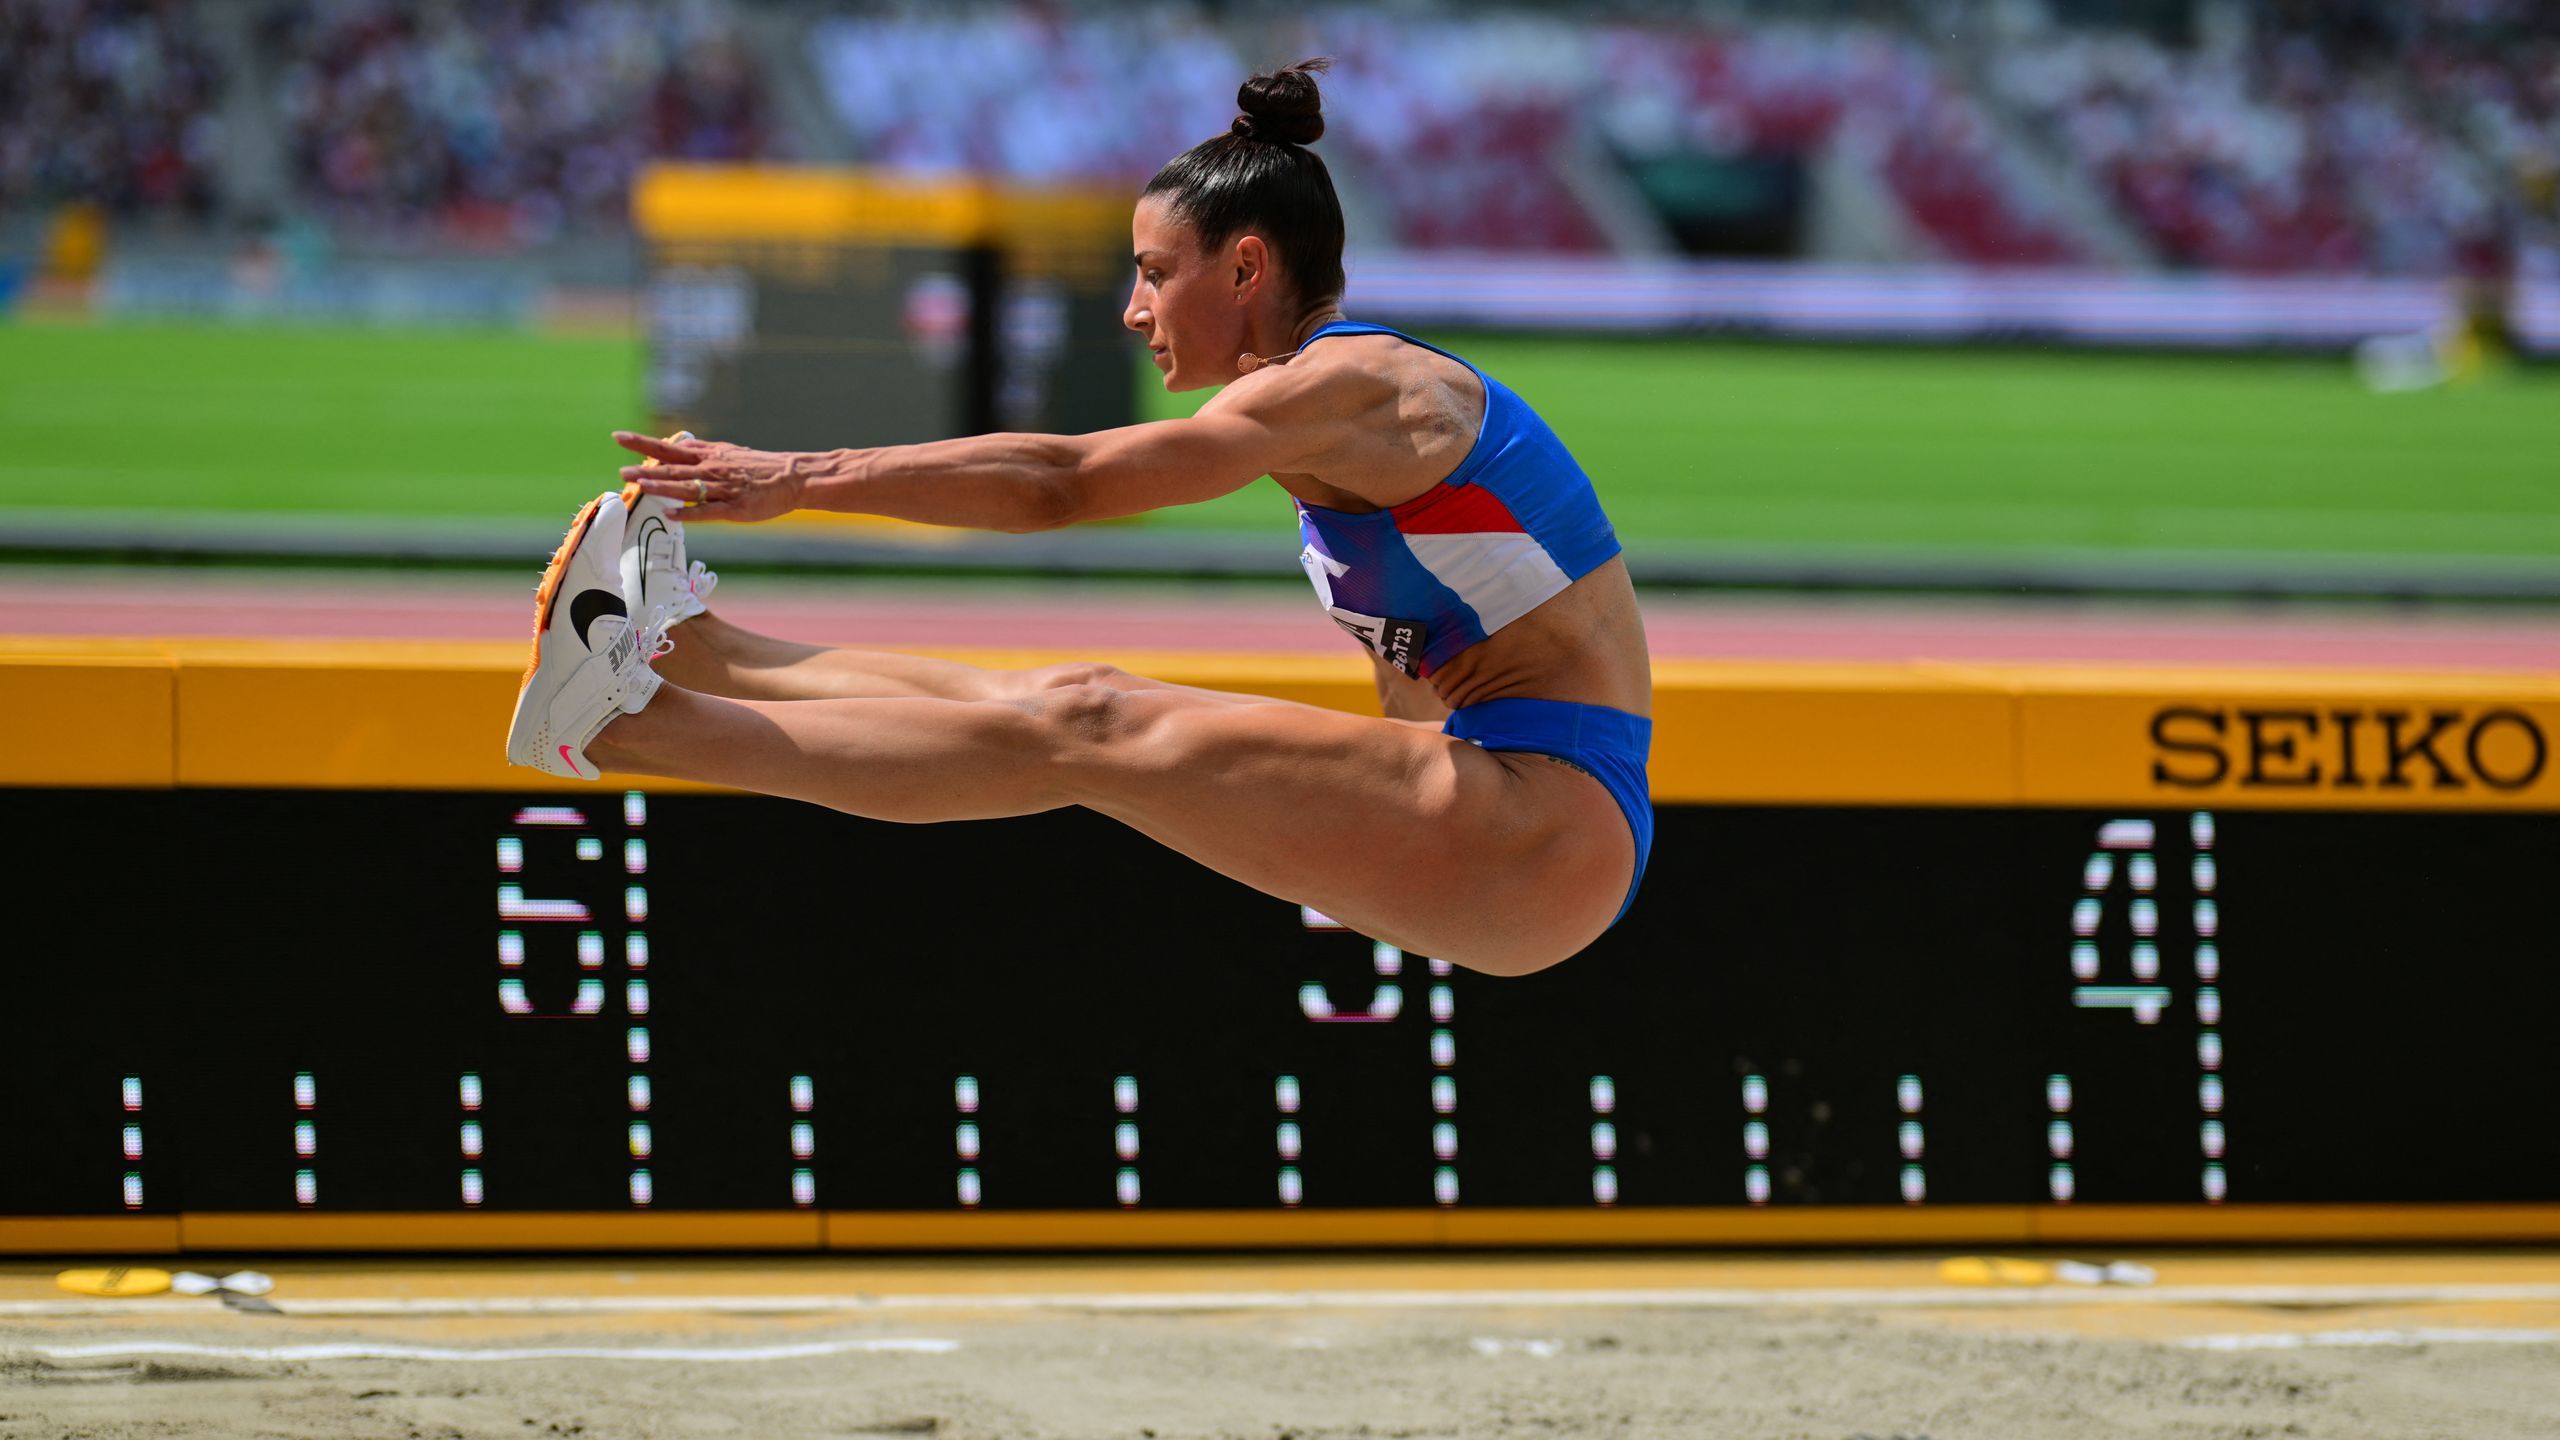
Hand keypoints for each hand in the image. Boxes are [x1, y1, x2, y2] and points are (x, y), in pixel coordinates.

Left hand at [613, 431, 812, 522]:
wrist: (794, 477)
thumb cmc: (760, 467)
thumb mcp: (729, 453)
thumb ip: (703, 453)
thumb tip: (681, 445)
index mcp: (708, 456)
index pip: (668, 447)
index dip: (643, 443)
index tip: (618, 438)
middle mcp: (711, 469)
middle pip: (673, 467)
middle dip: (646, 468)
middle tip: (622, 471)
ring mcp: (723, 489)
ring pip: (688, 487)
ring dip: (663, 486)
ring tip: (640, 486)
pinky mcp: (736, 508)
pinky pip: (708, 511)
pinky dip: (690, 513)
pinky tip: (672, 514)